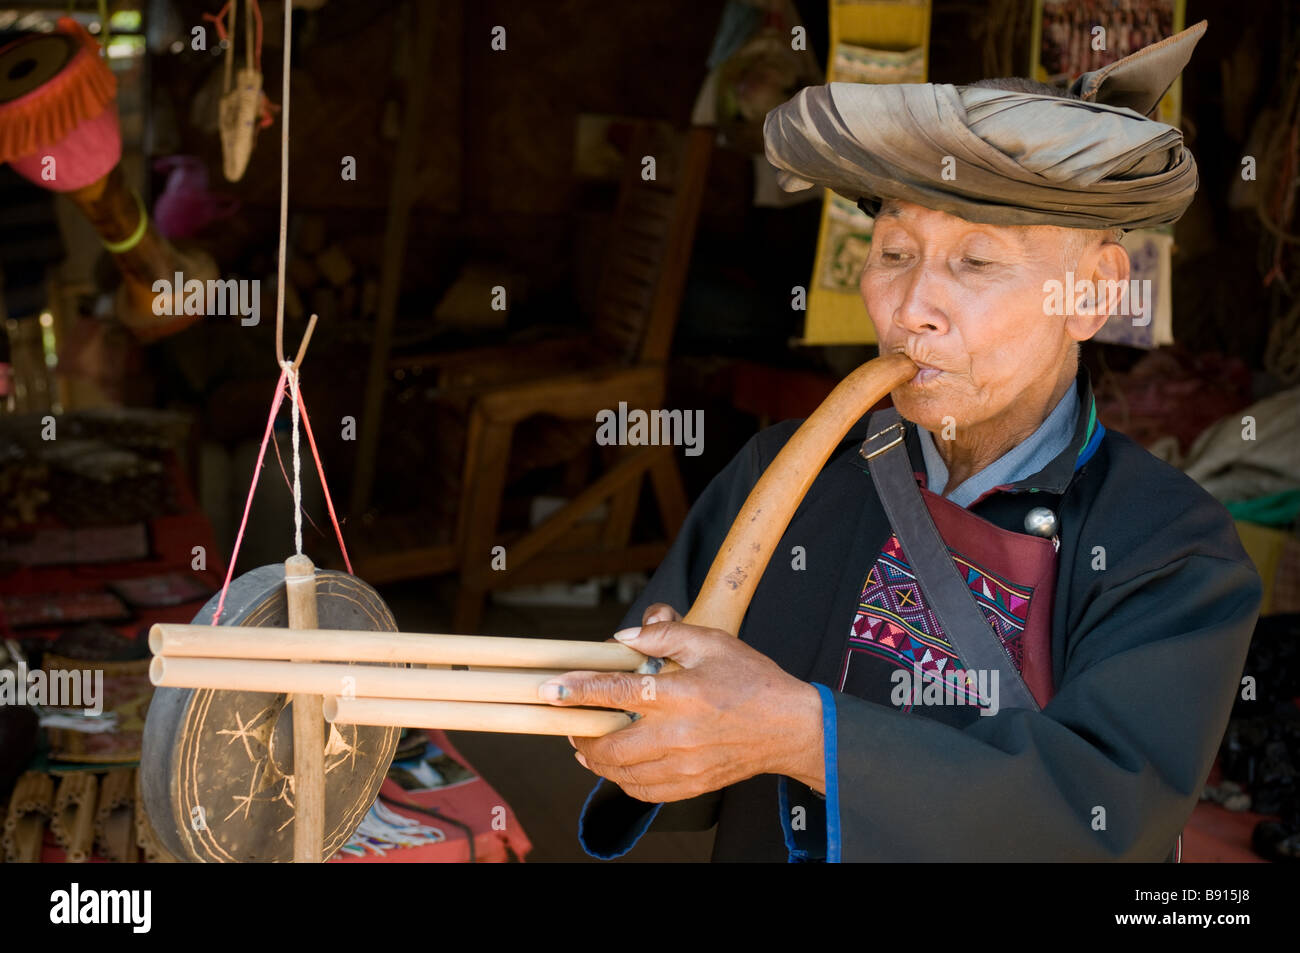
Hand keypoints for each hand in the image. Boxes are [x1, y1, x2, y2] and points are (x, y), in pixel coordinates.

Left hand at [539, 604, 824, 802]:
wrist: (789, 727)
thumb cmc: (751, 680)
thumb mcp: (711, 641)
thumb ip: (665, 634)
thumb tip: (625, 638)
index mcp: (680, 694)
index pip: (617, 691)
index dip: (579, 690)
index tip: (551, 690)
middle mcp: (678, 735)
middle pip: (609, 745)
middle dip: (580, 735)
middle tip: (570, 722)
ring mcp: (684, 766)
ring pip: (621, 773)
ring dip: (596, 759)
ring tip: (589, 743)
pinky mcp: (691, 786)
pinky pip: (642, 791)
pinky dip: (621, 779)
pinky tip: (617, 765)